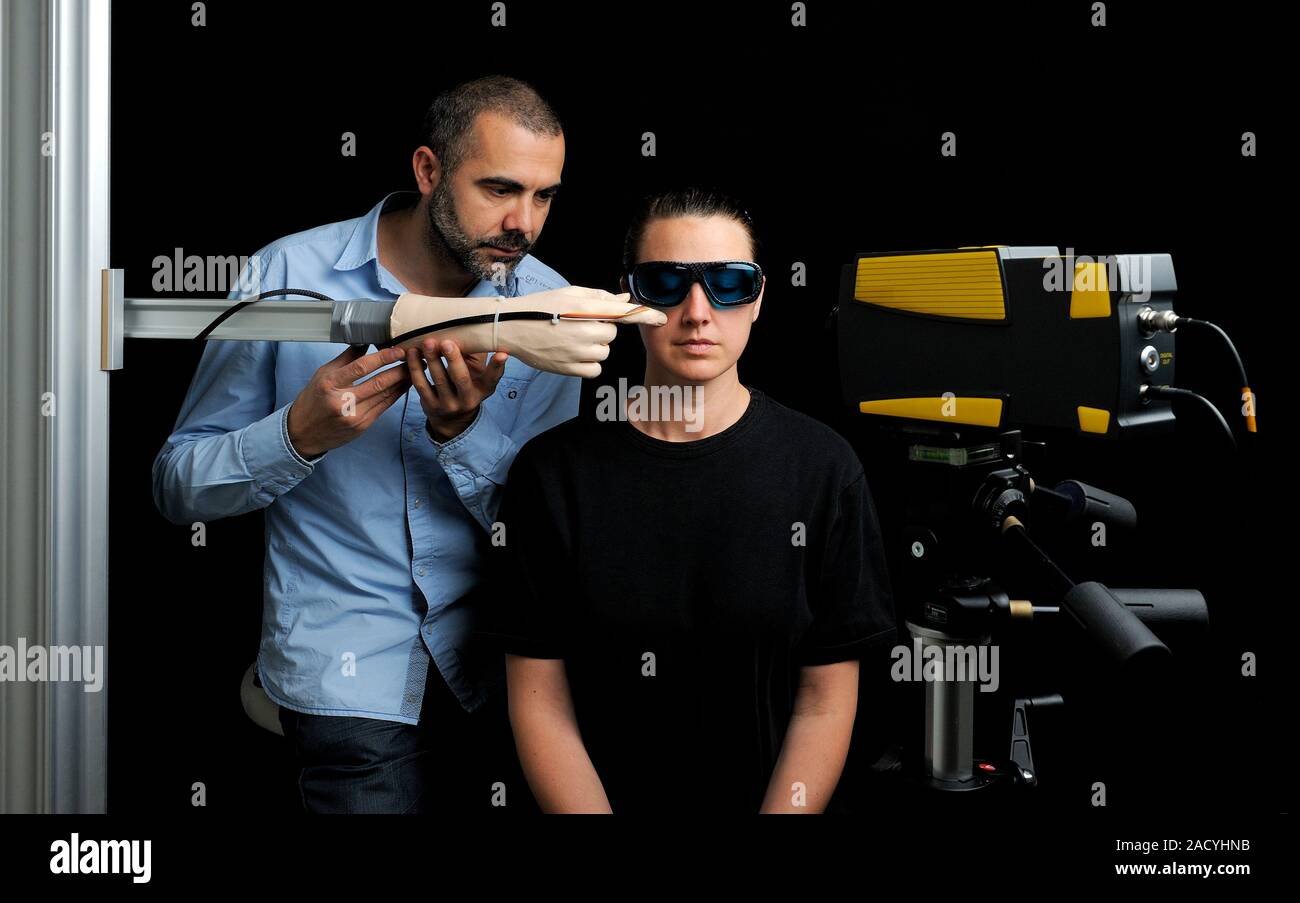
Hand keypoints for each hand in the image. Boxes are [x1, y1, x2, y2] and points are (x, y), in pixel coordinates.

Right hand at [286, 345, 410, 458]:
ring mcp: (354, 416)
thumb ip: (345, 358)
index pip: (361, 367)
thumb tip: (365, 340)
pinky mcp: (362, 426)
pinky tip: (404, 385)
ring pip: (385, 395)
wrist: (303, 432)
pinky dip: (396, 395)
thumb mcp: (322, 374)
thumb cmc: (313, 400)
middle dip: (400, 370)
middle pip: (378, 383)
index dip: (383, 358)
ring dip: (402, 382)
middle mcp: (342, 401)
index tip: (399, 350)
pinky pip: (384, 407)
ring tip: (415, 370)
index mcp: (330, 384)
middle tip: (415, 359)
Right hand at [388, 287, 666, 377]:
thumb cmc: (542, 307)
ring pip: (603, 352)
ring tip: (568, 339)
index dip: (645, 315)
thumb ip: (600, 297)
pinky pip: (595, 369)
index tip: (661, 318)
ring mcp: (580, 352)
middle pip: (611, 334)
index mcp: (587, 308)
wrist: (513, 329)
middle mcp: (587, 331)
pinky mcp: (574, 370)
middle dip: (599, 329)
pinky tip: (570, 354)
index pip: (624, 313)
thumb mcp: (570, 294)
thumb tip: (625, 300)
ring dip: (592, 347)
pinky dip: (587, 364)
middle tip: (575, 325)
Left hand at [407, 337, 507, 441]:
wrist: (452, 420)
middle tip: (446, 342)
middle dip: (454, 359)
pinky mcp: (430, 405)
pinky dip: (415, 368)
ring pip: (439, 380)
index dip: (497, 366)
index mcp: (482, 390)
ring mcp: (448, 404)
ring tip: (427, 343)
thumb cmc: (466, 388)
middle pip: (461, 378)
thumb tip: (476, 330)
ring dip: (432, 360)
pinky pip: (421, 385)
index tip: (502, 354)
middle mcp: (467, 399)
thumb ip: (477, 359)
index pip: (492, 378)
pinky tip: (413, 353)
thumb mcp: (479, 380)